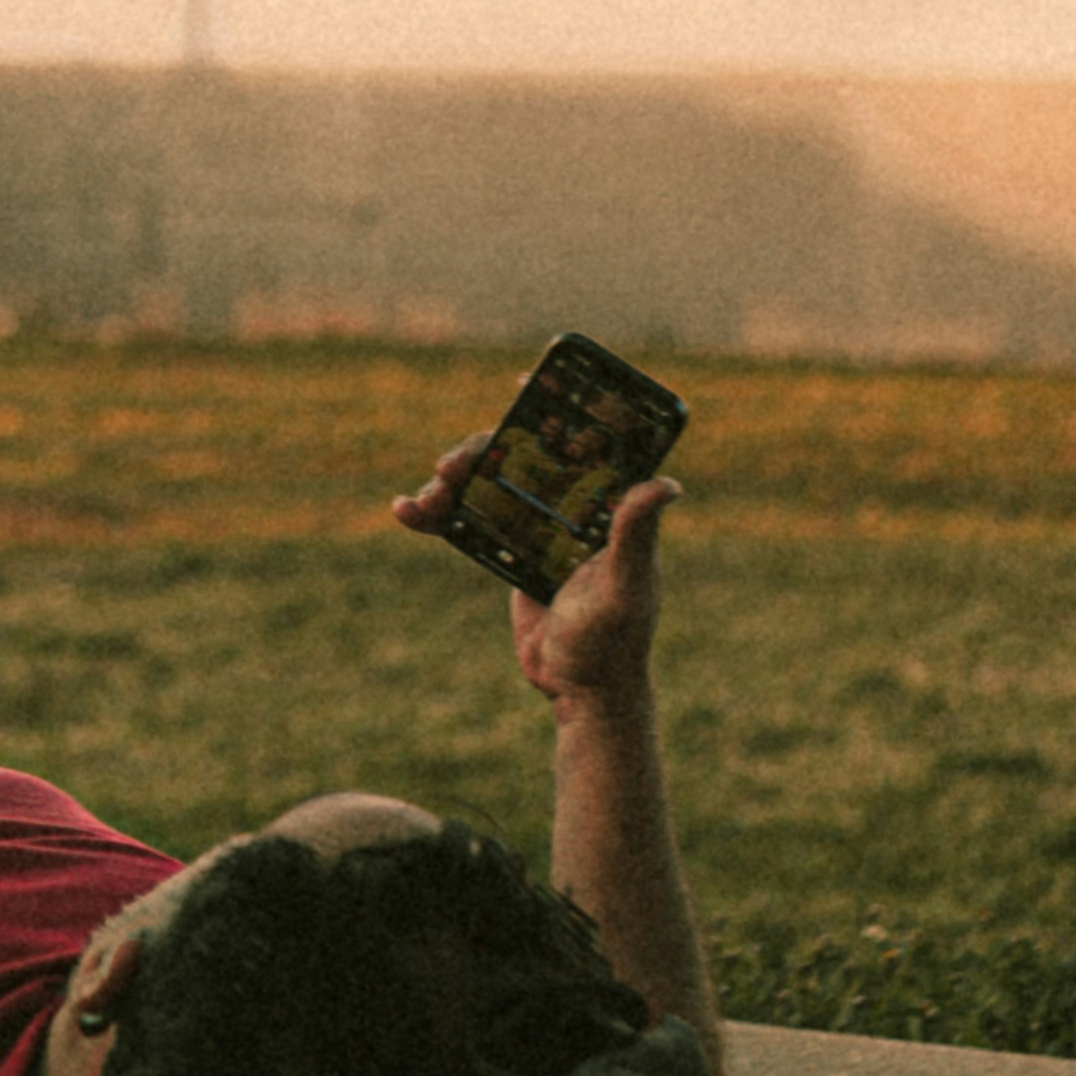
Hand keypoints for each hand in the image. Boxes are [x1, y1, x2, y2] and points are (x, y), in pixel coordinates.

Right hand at [392, 432, 680, 713]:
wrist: (577, 693)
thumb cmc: (614, 642)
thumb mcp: (626, 586)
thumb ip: (636, 534)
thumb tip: (669, 484)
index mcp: (604, 505)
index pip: (582, 442)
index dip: (557, 407)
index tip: (524, 382)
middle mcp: (570, 507)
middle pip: (518, 455)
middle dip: (480, 451)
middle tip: (450, 465)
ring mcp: (535, 526)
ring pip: (485, 482)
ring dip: (450, 480)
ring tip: (425, 500)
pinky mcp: (506, 551)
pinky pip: (466, 521)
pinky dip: (435, 514)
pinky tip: (406, 513)